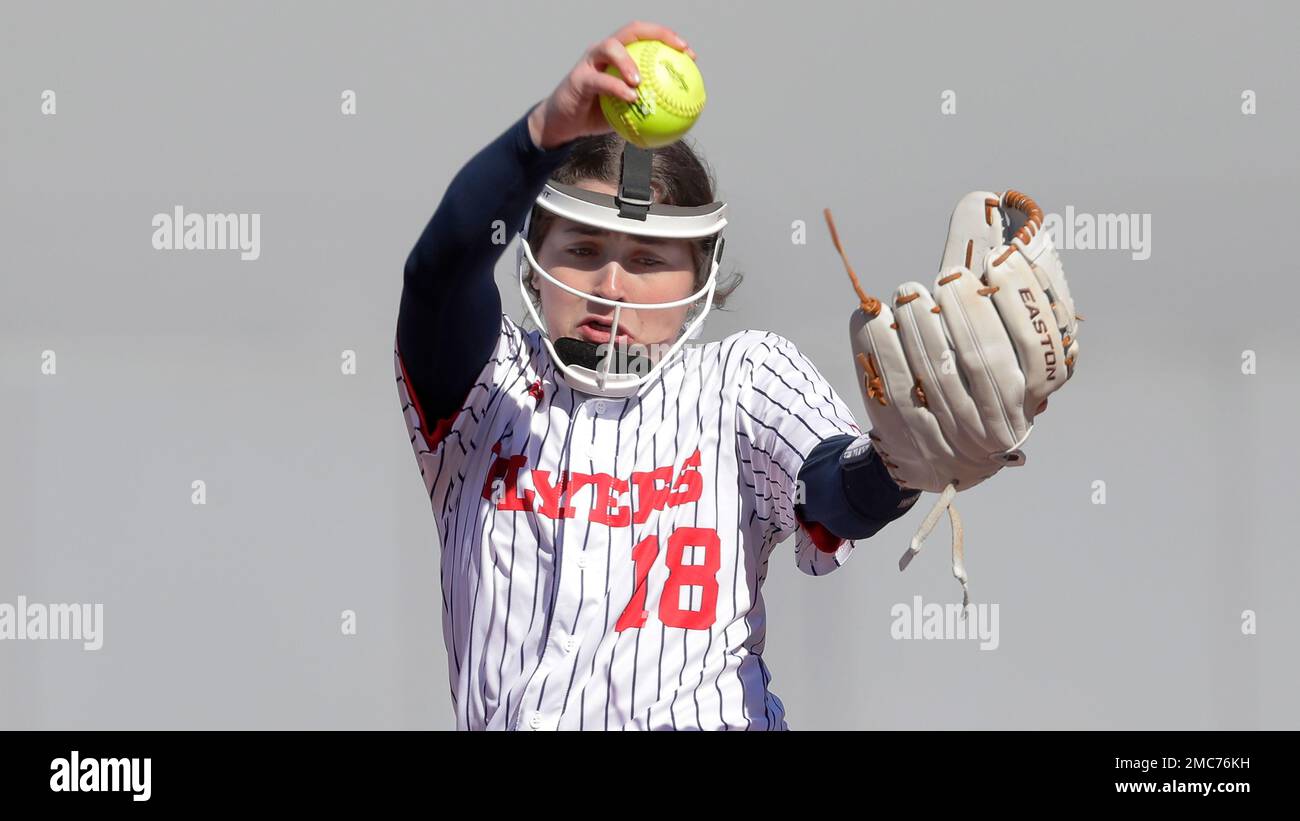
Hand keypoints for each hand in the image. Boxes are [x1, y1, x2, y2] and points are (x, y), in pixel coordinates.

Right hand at [527, 21, 696, 150]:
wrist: (564, 124)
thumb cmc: (597, 115)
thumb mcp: (627, 111)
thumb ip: (648, 105)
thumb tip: (681, 115)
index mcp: (619, 55)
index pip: (645, 37)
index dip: (669, 39)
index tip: (690, 54)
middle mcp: (604, 52)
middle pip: (632, 30)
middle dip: (657, 34)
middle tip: (678, 51)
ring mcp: (590, 62)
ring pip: (610, 47)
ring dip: (629, 61)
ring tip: (642, 79)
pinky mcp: (578, 78)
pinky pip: (600, 80)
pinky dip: (617, 88)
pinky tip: (632, 98)